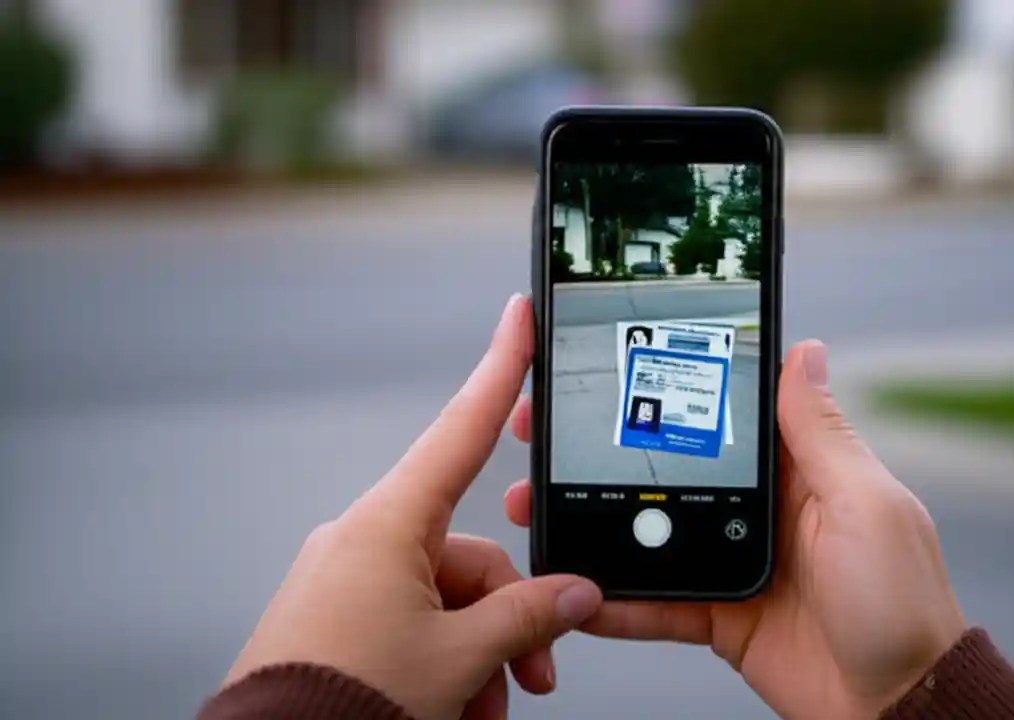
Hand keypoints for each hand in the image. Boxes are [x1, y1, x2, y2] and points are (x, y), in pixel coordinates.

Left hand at [226, 295, 602, 719]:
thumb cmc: (342, 703)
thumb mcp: (459, 658)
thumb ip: (527, 618)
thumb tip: (574, 595)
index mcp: (388, 526)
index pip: (461, 429)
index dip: (499, 370)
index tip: (518, 321)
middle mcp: (362, 542)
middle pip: (472, 556)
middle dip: (510, 620)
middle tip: (533, 674)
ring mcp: (345, 581)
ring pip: (447, 600)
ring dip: (479, 656)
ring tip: (485, 708)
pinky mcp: (335, 619)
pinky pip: (412, 622)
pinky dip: (444, 663)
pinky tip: (455, 707)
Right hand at [504, 340, 964, 718]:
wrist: (902, 708)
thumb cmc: (903, 603)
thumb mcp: (865, 505)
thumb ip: (820, 435)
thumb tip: (803, 353)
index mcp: (802, 470)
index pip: (724, 414)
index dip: (670, 390)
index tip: (613, 365)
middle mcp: (763, 510)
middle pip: (671, 471)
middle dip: (609, 452)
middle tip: (548, 432)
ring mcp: (735, 563)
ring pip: (651, 535)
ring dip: (596, 523)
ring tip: (537, 505)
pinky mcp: (720, 618)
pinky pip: (657, 605)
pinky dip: (617, 603)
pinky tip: (578, 593)